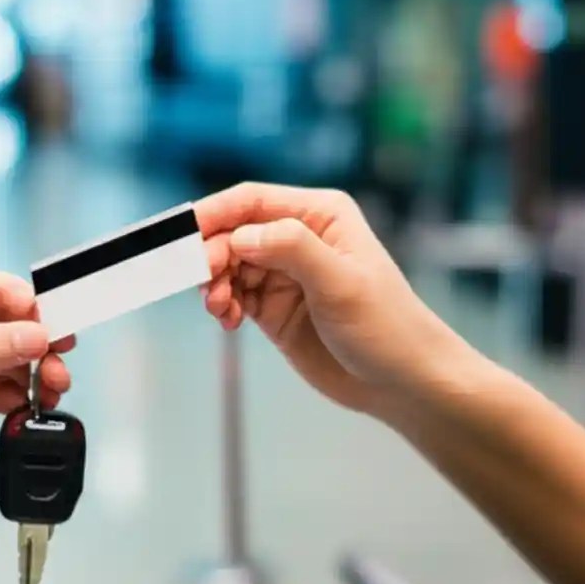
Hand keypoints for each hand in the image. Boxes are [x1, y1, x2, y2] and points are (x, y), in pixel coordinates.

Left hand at [0, 254, 74, 477]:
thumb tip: (34, 337)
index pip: (0, 289)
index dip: (36, 311)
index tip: (64, 335)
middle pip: (8, 324)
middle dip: (37, 347)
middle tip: (59, 372)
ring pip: (2, 358)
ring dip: (27, 376)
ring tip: (50, 394)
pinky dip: (7, 399)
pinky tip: (23, 409)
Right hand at [197, 182, 474, 414]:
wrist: (402, 382)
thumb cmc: (386, 326)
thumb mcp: (341, 282)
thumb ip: (291, 248)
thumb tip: (241, 235)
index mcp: (320, 215)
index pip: (251, 201)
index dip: (213, 214)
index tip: (182, 236)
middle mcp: (298, 237)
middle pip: (232, 233)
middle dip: (211, 256)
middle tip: (207, 284)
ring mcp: (284, 274)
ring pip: (227, 265)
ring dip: (214, 285)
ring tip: (221, 309)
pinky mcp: (274, 308)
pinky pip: (233, 296)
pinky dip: (222, 306)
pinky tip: (228, 321)